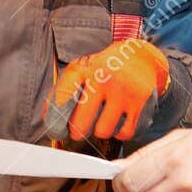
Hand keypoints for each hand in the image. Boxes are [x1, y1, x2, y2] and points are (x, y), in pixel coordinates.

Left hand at [43, 39, 170, 141]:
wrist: (143, 58)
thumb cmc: (106, 68)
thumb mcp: (83, 69)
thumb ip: (64, 91)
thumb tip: (48, 120)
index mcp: (84, 69)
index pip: (61, 101)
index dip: (55, 121)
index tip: (57, 130)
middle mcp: (103, 79)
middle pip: (80, 124)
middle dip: (77, 132)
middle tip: (79, 130)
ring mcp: (123, 92)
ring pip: (102, 131)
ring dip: (100, 130)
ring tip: (102, 120)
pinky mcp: (140, 103)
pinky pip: (123, 133)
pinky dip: (119, 132)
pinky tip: (118, 121)